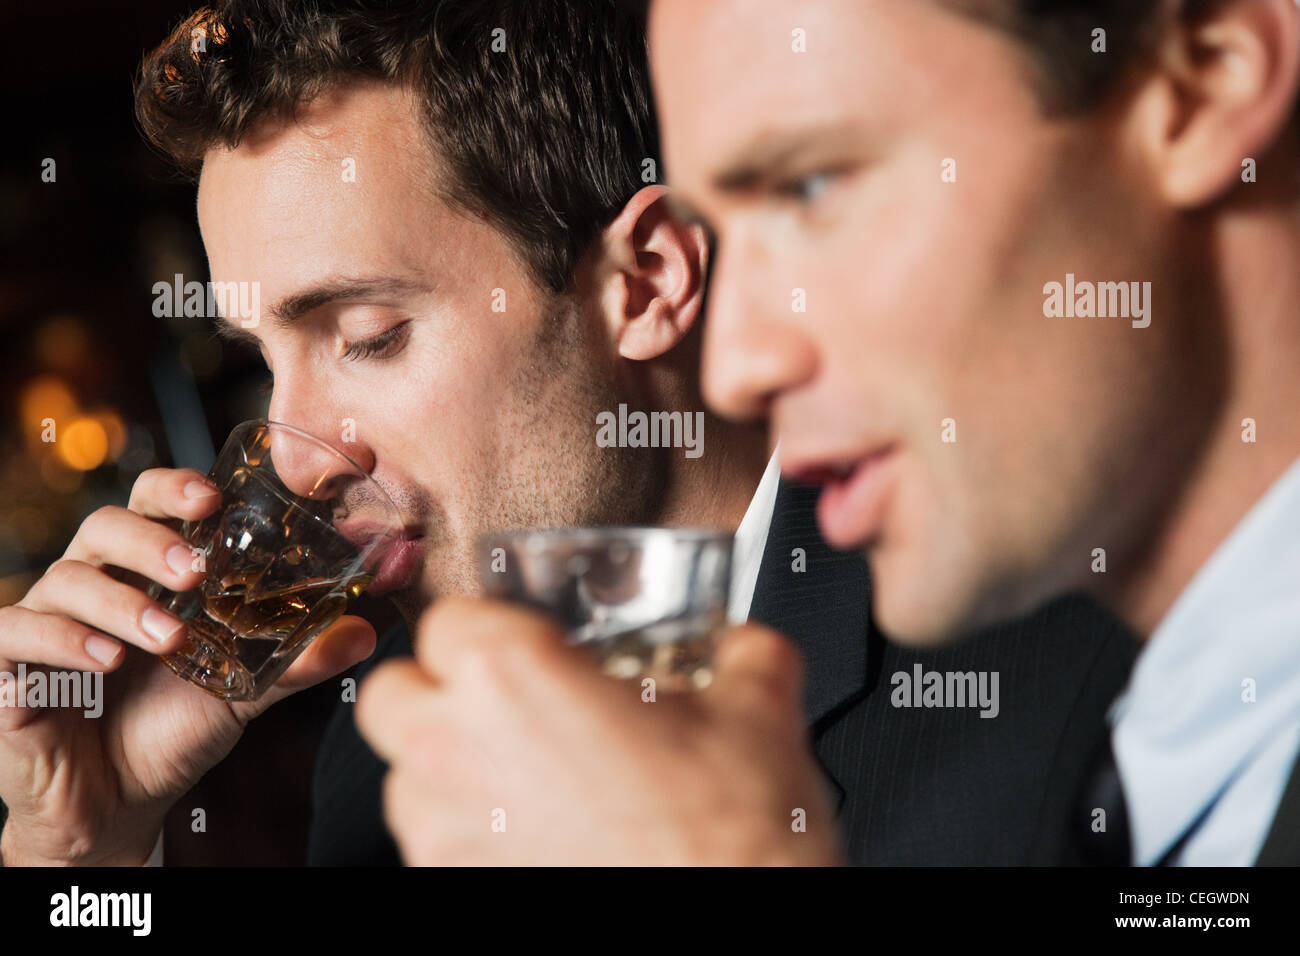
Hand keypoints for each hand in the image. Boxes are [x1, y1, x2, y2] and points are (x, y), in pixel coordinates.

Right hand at [0, 467, 376, 865]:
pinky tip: (107, 661)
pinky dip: (63, 640)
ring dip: (122, 602)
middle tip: (198, 570)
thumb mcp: (243, 691)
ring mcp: (49, 621)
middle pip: (106, 526)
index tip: (215, 496)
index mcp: (147, 573)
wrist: (119, 804)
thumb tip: (366, 631)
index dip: (176, 488)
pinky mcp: (9, 666)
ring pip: (68, 578)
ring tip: (169, 637)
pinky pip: (17, 631)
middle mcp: (95, 584)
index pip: (151, 503)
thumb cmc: (175, 728)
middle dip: (153, 540)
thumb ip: (296, 658)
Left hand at [356, 597, 843, 864]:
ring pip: (403, 777)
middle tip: (503, 701)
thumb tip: (747, 648)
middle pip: (393, 693)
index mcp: (512, 674)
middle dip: (436, 691)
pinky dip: (470, 838)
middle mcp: (456, 749)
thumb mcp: (757, 710)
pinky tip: (536, 840)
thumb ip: (744, 654)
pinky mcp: (451, 890)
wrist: (733, 921)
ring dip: (449, 768)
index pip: (448, 617)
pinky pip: (433, 848)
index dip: (489, 625)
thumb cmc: (726, 830)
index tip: (524, 642)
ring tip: (523, 779)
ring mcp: (444, 834)